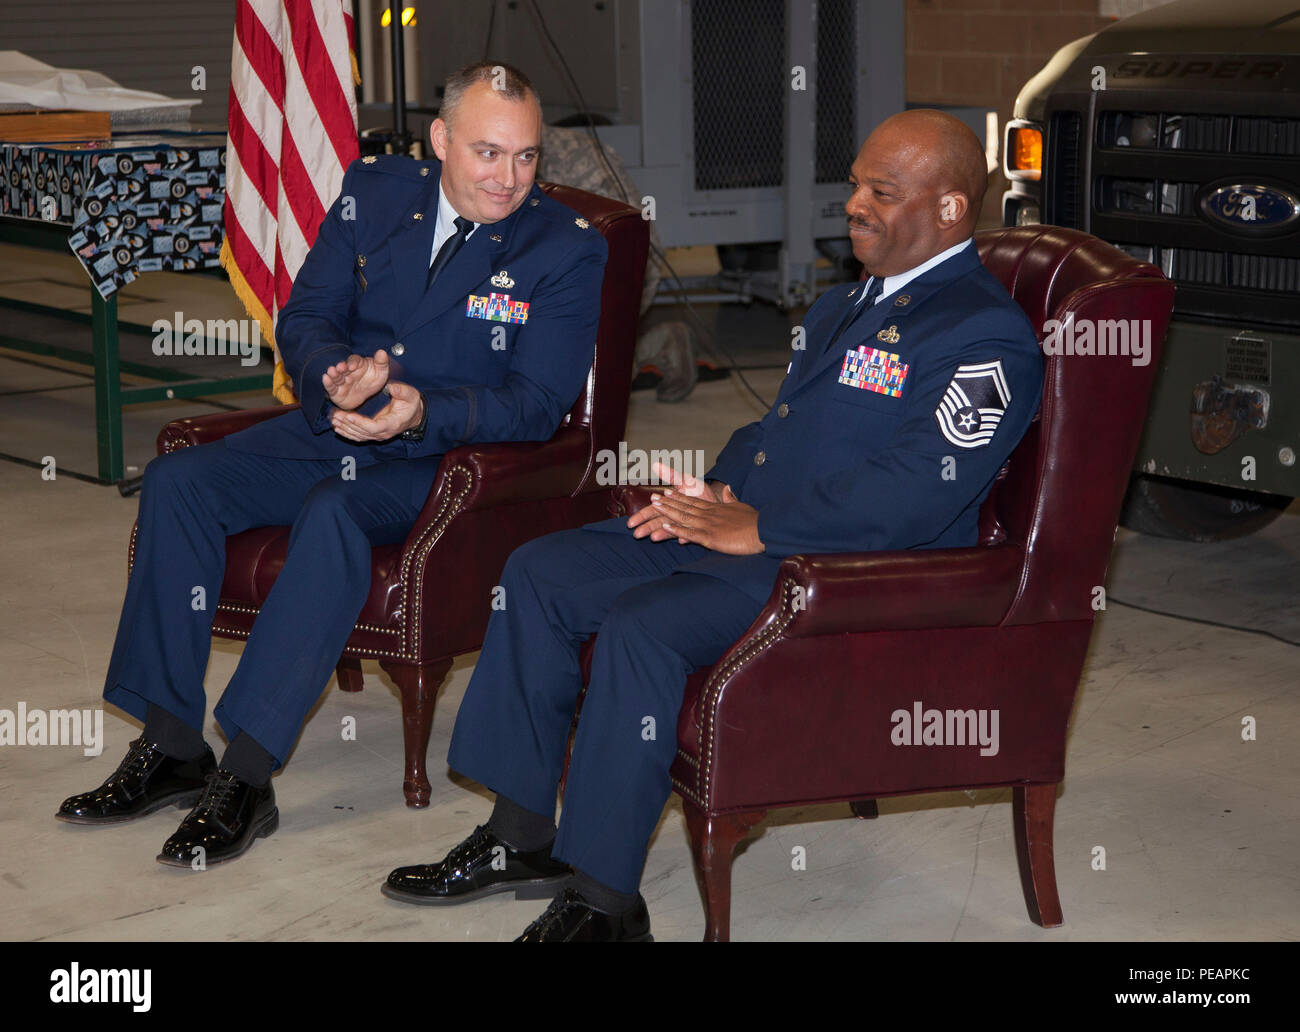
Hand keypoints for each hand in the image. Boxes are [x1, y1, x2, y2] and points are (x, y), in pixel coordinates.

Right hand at [322, 350, 390, 410]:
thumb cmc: (373, 380)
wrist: (368, 397)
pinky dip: (327, 383)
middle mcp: (347, 371)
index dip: (353, 362)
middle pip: (343, 368)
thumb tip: (382, 352)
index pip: (354, 361)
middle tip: (341, 367)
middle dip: (342, 367)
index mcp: (357, 364)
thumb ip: (382, 362)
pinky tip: (325, 378)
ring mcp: (341, 381)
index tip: (353, 365)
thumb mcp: (381, 372)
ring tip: (331, 371)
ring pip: (336, 376)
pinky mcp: (336, 392)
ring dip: (334, 374)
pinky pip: (331, 387)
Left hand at [330, 380, 423, 441]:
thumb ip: (402, 391)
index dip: (360, 423)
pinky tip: (337, 427)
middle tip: (336, 415)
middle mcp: (383, 433)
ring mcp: (378, 436)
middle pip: (362, 432)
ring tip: (333, 418)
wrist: (413, 415)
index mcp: (391, 424)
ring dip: (345, 428)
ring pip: (358, 436)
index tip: (349, 415)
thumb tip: (392, 388)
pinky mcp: (373, 434)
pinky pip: (358, 436)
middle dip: (348, 424)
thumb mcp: (410, 395)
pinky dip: (347, 433)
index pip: (373, 427)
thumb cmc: (411, 404)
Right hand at [628, 463, 729, 541]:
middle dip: (647, 528)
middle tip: (636, 534)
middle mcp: (675, 515)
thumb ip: (670, 473)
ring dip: (662, 534)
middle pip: (658, 522)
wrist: (718, 499)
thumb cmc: (700, 490)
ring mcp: (685, 523)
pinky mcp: (696, 529)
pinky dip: (685, 537)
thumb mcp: (685, 479)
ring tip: (653, 538)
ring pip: (671, 530)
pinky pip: (690, 534)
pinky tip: (681, 540)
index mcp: (670, 504)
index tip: (631, 522)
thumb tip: (655, 464)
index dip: (641, 516)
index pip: (652, 510)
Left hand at [647, 487, 762, 553]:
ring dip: (668, 512)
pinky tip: (665, 527)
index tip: (668, 492)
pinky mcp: (710, 537)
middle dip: (668, 502)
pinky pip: (689, 533)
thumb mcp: (741, 506)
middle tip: (653, 497)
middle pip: (685, 507)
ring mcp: (708, 525)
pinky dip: (676, 530)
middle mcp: (709, 514)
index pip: (694, 501)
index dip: (679, 497)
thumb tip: (727, 488)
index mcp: (716, 508)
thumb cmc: (754, 521)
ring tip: (655, 507)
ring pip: (684, 517)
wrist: (762, 530)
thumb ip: (730, 498)